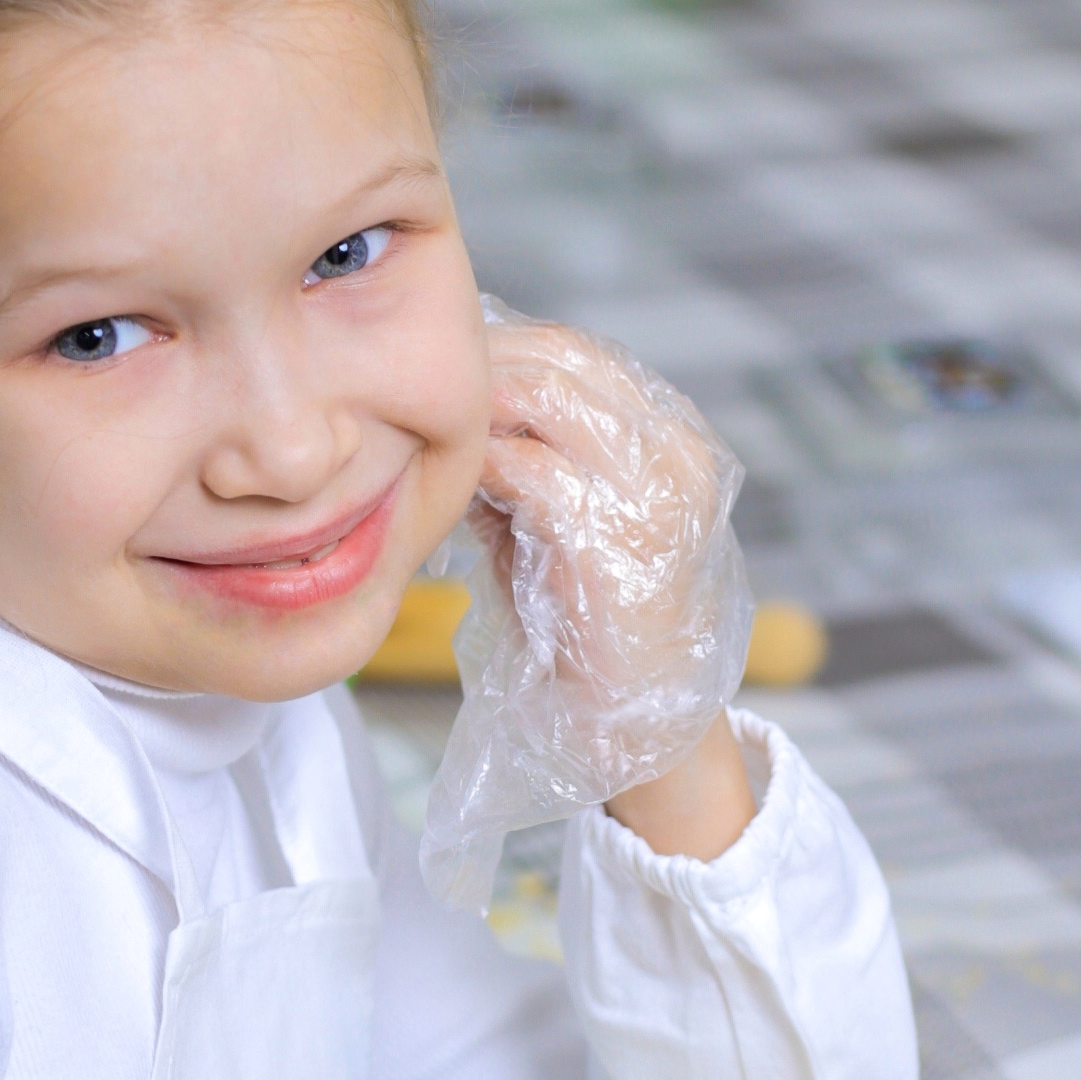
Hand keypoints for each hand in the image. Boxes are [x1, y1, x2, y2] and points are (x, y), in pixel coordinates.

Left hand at [421, 313, 752, 906]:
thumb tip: (445, 407)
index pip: (577, 353)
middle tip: (405, 395)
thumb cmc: (588, 628)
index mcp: (672, 437)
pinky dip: (478, 468)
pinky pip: (531, 468)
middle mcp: (675, 450)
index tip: (430, 374)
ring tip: (421, 436)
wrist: (634, 727)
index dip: (498, 352)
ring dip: (473, 410)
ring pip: (546, 393)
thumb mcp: (555, 525)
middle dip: (477, 370)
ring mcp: (655, 489)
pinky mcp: (617, 537)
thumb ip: (522, 461)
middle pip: (561, 358)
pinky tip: (446, 488)